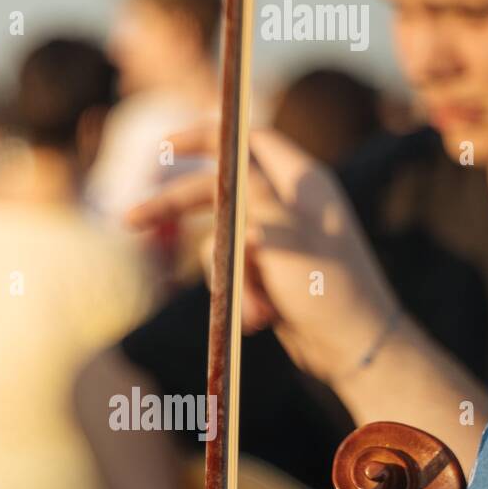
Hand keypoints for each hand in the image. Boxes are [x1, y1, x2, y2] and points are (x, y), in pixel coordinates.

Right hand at [126, 125, 400, 382]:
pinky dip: (240, 295)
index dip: (207, 137)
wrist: (354, 351)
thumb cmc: (329, 289)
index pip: (246, 141)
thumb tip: (226, 152)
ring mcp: (275, 238)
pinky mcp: (266, 270)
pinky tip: (259, 321)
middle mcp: (286, 203)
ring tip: (256, 312)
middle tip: (133, 219)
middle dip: (178, 211)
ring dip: (230, 279)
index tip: (167, 145)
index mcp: (301, 182)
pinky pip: (231, 272)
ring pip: (219, 241)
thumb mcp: (285, 234)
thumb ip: (251, 190)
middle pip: (216, 191)